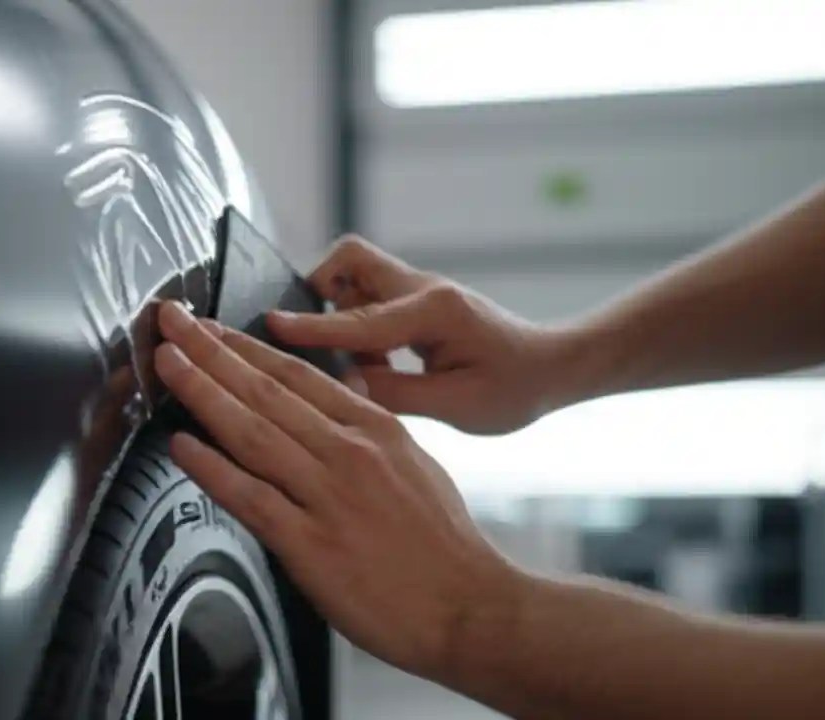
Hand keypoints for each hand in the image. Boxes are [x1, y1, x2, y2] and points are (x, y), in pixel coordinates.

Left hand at [152, 301, 525, 680]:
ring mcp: (330, 496)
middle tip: (172, 322)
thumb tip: (340, 392)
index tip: (209, 327)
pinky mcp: (313, 545)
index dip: (246, 346)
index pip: (298, 374)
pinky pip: (252, 498)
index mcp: (375, 428)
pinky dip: (213, 469)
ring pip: (253, 432)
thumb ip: (371, 427)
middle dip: (212, 351)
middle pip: (267, 390)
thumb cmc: (443, 545)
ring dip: (203, 392)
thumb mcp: (415, 463)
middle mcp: (350, 452)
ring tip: (168, 363)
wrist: (470, 608)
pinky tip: (182, 445)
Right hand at [267, 236, 574, 434]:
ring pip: (356, 278)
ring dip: (340, 314)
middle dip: (319, 287)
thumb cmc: (514, 388)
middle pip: (351, 261)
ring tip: (360, 365)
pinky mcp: (416, 304)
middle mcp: (423, 290)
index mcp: (435, 311)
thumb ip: (395, 395)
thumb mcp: (457, 405)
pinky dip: (358, 327)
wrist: (552, 367)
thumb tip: (343, 386)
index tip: (272, 325)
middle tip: (311, 334)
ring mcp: (418, 293)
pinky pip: (369, 301)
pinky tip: (376, 367)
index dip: (314, 327)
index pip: (360, 319)